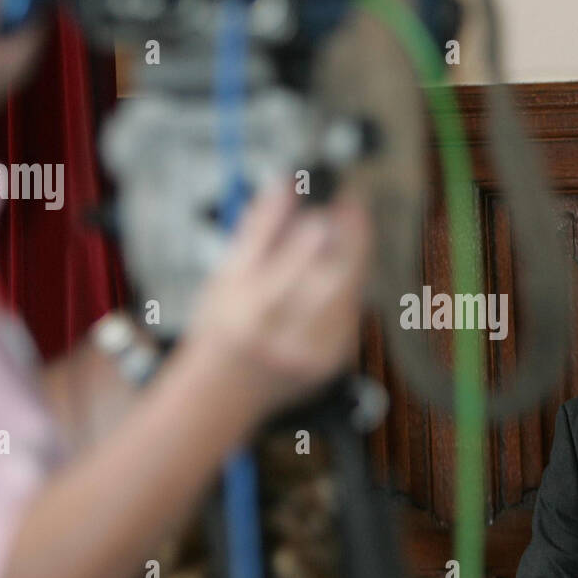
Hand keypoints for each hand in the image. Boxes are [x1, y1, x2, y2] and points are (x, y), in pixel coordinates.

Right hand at [185, 181, 373, 426]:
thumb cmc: (223, 325)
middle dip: (349, 238)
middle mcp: (281, 338)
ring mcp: (310, 354)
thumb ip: (257, 232)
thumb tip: (284, 187)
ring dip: (354, 258)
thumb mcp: (225, 277)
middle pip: (330, 280)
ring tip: (350, 230)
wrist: (225, 391)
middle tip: (354, 207)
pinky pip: (350, 314)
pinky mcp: (331, 362)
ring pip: (347, 295)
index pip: (289, 267)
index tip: (330, 202)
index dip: (317, 233)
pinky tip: (339, 272)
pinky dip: (349, 287)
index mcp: (250, 312)